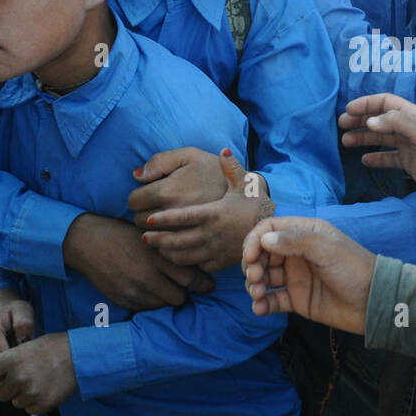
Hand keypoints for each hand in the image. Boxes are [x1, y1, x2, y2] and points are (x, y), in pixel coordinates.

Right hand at [0, 289, 34, 367]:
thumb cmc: (16, 313)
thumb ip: (24, 322)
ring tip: (13, 365)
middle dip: (5, 371)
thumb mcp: (24, 312)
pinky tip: (4, 371)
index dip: (13, 363)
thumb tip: (20, 336)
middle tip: (20, 368)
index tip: (25, 362)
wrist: (4, 312)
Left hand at [0, 332, 76, 414]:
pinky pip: (30, 409)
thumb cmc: (52, 348)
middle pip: (0, 394)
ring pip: (16, 402)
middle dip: (10, 387)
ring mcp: (30, 392)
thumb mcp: (24, 347)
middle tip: (28, 375)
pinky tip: (47, 387)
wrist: (80, 355)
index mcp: (10, 360)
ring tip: (41, 379)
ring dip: (25, 394)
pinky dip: (37, 402)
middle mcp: (17, 377)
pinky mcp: (41, 404)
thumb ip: (5, 363)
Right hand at [62, 213, 213, 310]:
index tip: (208, 285)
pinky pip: (146, 309)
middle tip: (184, 286)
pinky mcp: (123, 300)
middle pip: (180, 297)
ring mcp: (134, 292)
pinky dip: (151, 302)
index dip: (203, 284)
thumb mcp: (151, 237)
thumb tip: (196, 264)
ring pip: (163, 305)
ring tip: (164, 287)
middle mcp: (147, 277)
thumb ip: (171, 252)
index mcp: (158, 257)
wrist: (87, 242)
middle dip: (185, 293)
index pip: (191, 279)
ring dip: (167, 298)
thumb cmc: (123, 235)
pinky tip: (149, 291)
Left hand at [140, 149, 266, 271]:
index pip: (182, 217)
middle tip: (144, 235)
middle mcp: (211, 234)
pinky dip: (182, 262)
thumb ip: (231, 167)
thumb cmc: (255, 204)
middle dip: (157, 239)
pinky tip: (175, 255)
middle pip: (176, 240)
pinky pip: (195, 265)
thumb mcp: (246, 183)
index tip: (149, 219)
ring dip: (166, 251)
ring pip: (183, 256)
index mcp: (213, 213)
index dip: (163, 219)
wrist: (271, 231)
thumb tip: (223, 150)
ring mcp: (215, 250)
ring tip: (155, 245)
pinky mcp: (219, 263)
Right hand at [242, 217, 376, 332]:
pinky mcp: (297, 299)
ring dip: (254, 284)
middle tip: (256, 278)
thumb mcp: (326, 248)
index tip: (250, 257)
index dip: (254, 241)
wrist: (373, 302)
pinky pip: (272, 300)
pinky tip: (260, 309)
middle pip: (262, 254)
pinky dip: (262, 304)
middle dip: (253, 265)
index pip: (269, 229)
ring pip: (264, 277)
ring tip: (258, 294)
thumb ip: (295, 240)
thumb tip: (264, 239)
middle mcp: (296, 253)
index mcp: (304, 233)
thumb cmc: (353, 268)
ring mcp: (296, 277)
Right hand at [339, 93, 415, 191]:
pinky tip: (364, 160)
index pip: (385, 102)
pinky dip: (376, 158)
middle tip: (342, 125)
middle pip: (379, 119)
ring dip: (363, 138)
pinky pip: (388, 157)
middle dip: (360, 120)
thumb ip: (396, 123)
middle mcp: (408, 127)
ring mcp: (408, 145)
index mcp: (412, 115)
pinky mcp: (408, 162)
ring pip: (381, 138)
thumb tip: (370, 120)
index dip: (367, 104)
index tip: (348, 109)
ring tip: (346, 142)